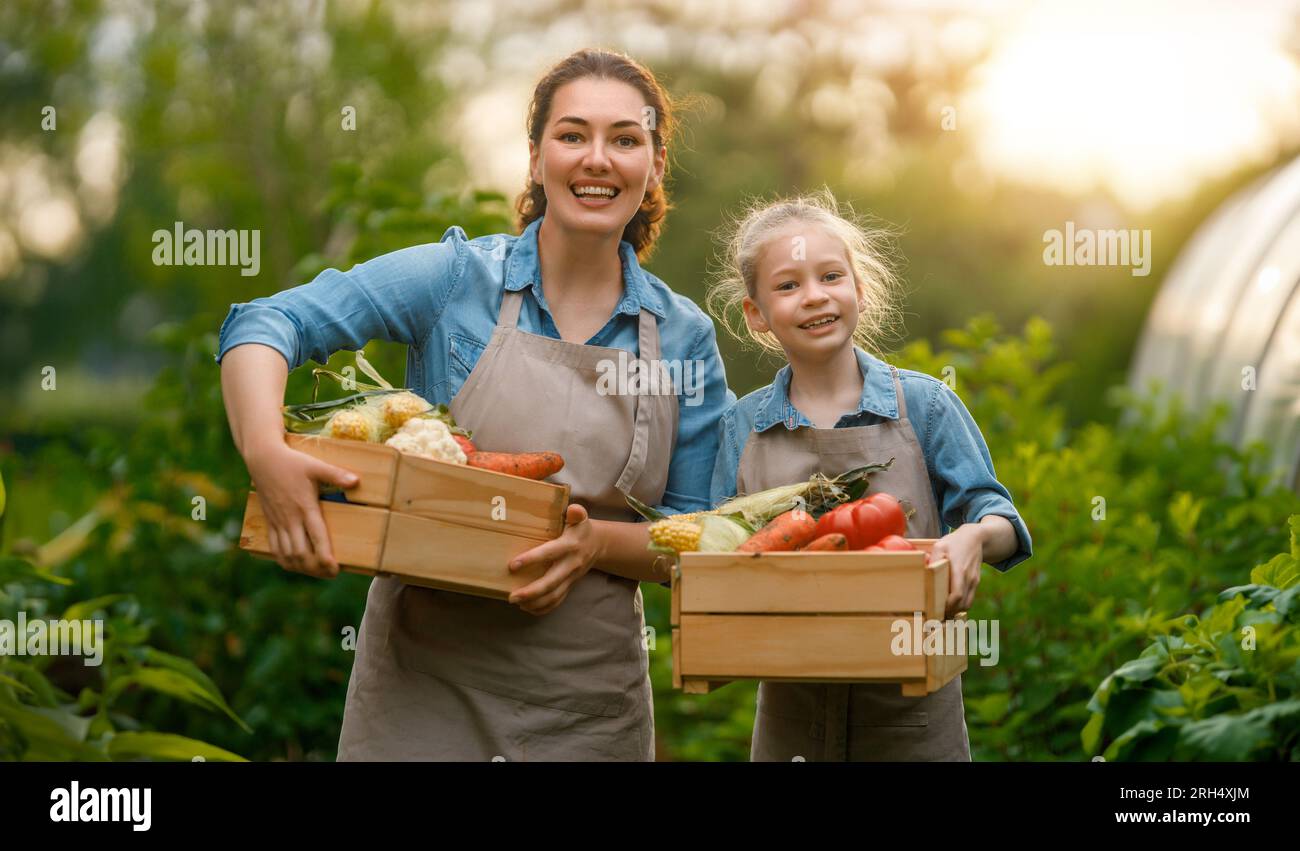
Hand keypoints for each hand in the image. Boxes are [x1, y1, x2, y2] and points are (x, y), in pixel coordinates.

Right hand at [244, 440, 358, 578]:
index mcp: (304, 507)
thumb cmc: (292, 462)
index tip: (335, 568)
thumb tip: (356, 481)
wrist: (263, 459)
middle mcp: (290, 518)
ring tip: (318, 573)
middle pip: (301, 553)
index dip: (324, 556)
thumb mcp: (316, 466)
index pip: (316, 537)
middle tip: (332, 573)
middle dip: (316, 568)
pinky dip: (285, 561)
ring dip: (302, 568)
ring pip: (287, 554)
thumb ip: (336, 474)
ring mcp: (278, 522)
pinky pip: (274, 548)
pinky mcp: (270, 522)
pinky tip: (296, 566)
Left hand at [507, 504, 596, 615]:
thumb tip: (573, 509)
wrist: (599, 544)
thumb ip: (576, 513)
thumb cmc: (581, 529)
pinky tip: (528, 608)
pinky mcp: (570, 586)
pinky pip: (558, 601)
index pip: (549, 553)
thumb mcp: (581, 518)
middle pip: (551, 582)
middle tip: (512, 596)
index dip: (531, 559)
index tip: (512, 565)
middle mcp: (571, 564)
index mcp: (570, 545)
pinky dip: (543, 608)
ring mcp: (571, 578)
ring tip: (517, 602)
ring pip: (554, 596)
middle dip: (531, 591)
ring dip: (535, 603)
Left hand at [931, 524, 982, 618]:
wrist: (976, 539)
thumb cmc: (954, 542)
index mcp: (959, 570)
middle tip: (936, 616)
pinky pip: (970, 599)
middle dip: (951, 613)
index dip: (948, 606)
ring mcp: (974, 581)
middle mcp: (969, 578)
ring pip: (968, 604)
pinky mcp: (976, 582)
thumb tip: (924, 572)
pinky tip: (951, 605)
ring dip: (956, 611)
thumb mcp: (940, 546)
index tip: (937, 610)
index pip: (957, 595)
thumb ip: (933, 560)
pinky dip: (961, 605)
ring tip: (943, 613)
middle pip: (963, 604)